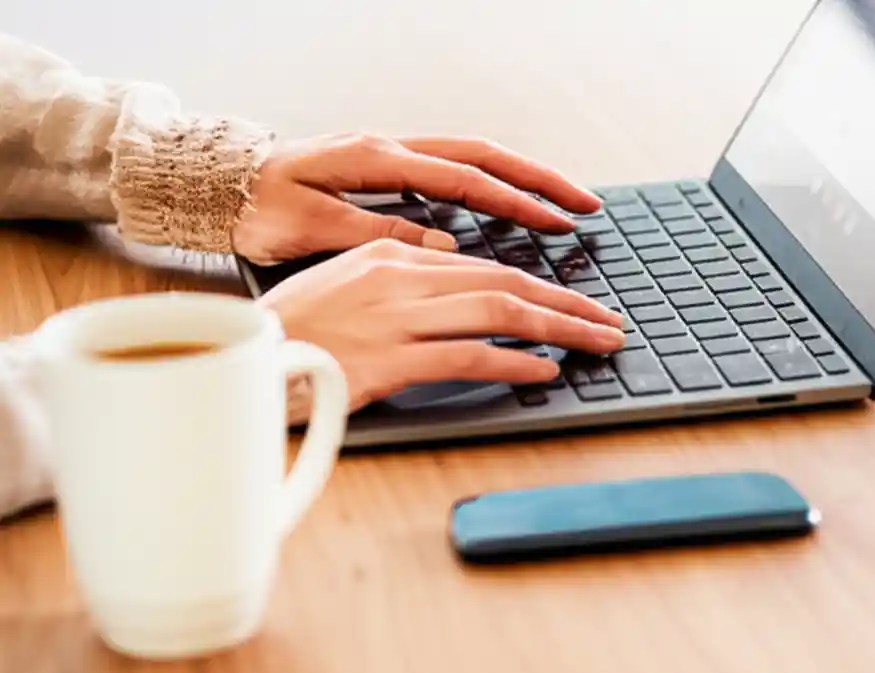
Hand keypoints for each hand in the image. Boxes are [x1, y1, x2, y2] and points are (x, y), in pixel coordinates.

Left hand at [233, 135, 600, 263]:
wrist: (214, 186)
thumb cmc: (255, 207)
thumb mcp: (310, 226)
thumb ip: (381, 232)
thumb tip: (446, 246)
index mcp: (378, 159)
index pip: (467, 178)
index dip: (518, 202)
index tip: (558, 222)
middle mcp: (391, 149)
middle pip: (485, 156)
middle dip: (540, 181)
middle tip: (585, 205)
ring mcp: (389, 156)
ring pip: (472, 160)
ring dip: (520, 181)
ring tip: (562, 206)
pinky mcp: (383, 170)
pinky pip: (451, 173)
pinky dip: (489, 187)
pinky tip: (508, 208)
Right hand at [258, 238, 625, 410]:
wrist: (242, 360)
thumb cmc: (290, 331)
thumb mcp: (344, 288)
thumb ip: (400, 285)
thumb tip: (454, 292)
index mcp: (390, 257)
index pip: (482, 267)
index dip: (537, 285)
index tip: (574, 302)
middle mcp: (399, 278)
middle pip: (504, 283)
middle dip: (567, 304)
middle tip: (609, 321)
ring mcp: (396, 318)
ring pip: (499, 313)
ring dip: (559, 329)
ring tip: (597, 343)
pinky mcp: (391, 360)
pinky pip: (469, 356)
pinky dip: (514, 361)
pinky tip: (544, 369)